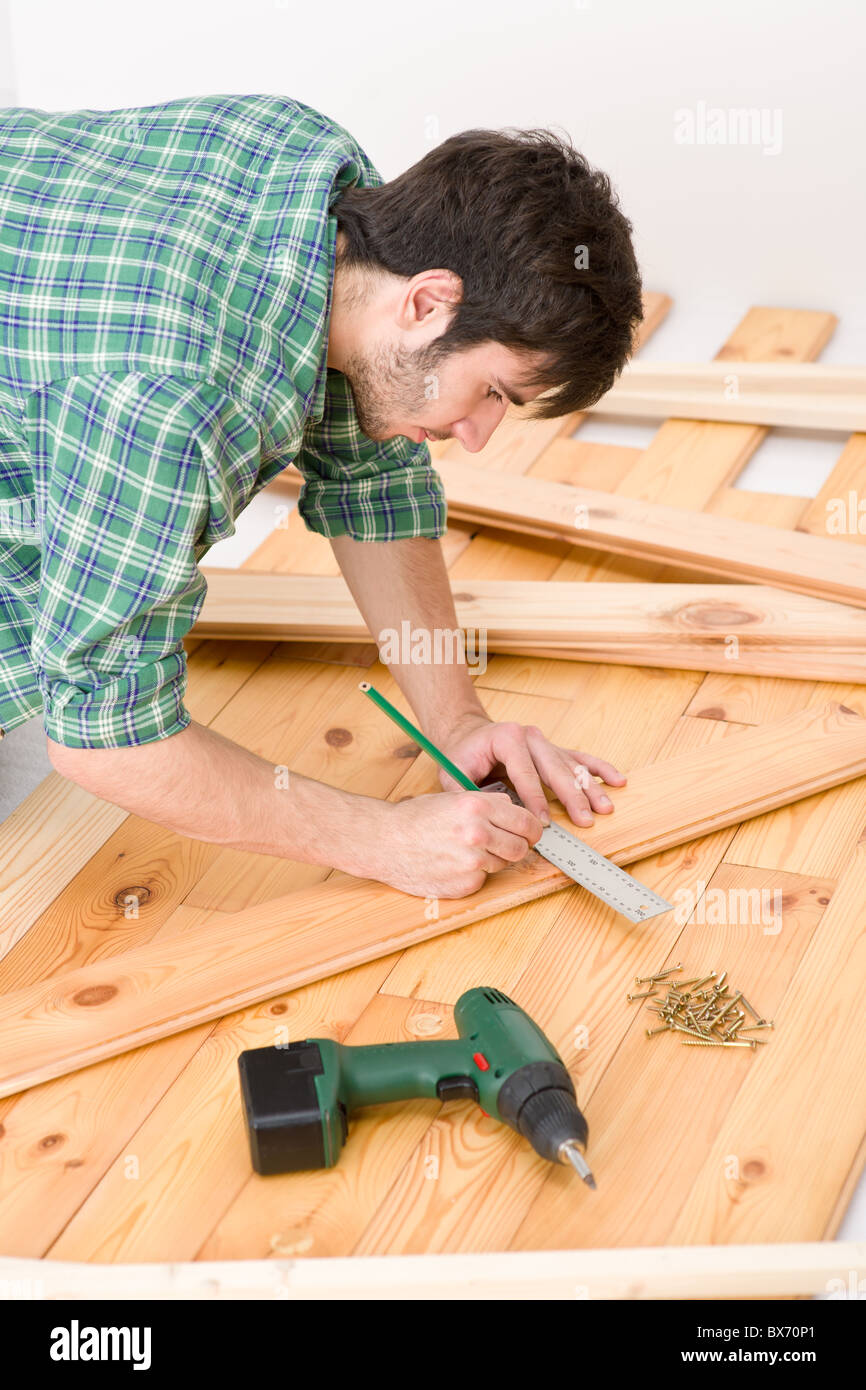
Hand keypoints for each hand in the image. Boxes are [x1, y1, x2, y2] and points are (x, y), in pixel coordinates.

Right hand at [362, 789, 544, 897]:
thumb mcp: (453, 798)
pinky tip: (454, 864)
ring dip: (493, 860)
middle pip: (521, 847)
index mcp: (477, 806)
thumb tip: (514, 810)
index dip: (532, 829)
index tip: (531, 833)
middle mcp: (478, 833)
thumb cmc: (414, 819)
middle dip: (517, 846)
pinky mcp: (465, 884)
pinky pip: (484, 879)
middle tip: (506, 845)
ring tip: (467, 851)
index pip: (526, 822)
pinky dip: (474, 874)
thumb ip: (486, 804)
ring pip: (504, 864)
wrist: (385, 842)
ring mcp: (472, 861)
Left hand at [437, 713, 626, 828]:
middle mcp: (531, 736)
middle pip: (555, 768)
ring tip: (605, 807)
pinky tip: (617, 781)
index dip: (535, 799)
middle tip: (585, 819)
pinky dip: (599, 770)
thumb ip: (462, 791)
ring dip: (590, 788)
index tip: (543, 823)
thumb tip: (484, 815)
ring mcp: (546, 742)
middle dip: (571, 797)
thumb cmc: (462, 754)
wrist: (469, 734)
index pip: (525, 772)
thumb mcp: (452, 770)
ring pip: (572, 766)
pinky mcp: (554, 750)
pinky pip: (580, 759)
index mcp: (507, 738)